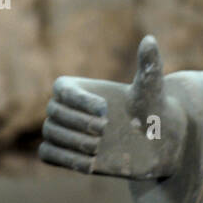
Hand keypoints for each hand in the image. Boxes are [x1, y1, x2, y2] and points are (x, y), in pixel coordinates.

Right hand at [39, 35, 186, 179]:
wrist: (155, 141)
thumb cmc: (152, 108)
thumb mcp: (151, 87)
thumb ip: (149, 64)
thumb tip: (150, 39)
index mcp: (81, 87)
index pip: (61, 88)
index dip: (79, 100)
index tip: (105, 111)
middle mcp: (69, 108)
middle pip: (52, 112)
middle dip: (76, 122)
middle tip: (105, 130)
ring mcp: (66, 131)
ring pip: (49, 133)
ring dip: (72, 142)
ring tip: (98, 147)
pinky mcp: (66, 154)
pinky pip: (47, 154)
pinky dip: (63, 158)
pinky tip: (91, 163)